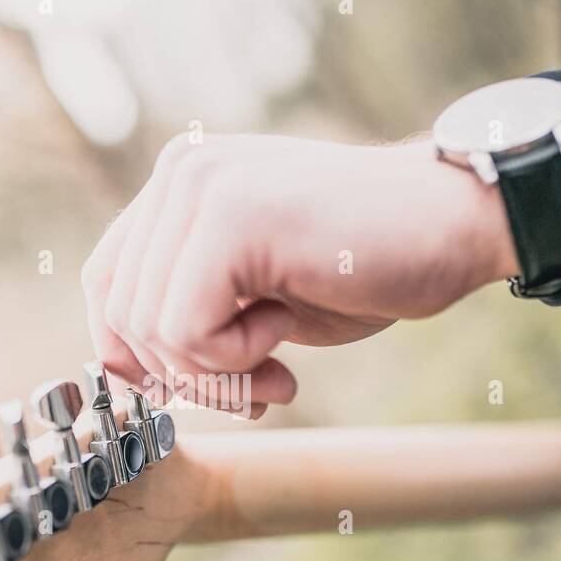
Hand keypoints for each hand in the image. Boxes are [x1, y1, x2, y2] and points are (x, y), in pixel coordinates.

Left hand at [80, 133, 517, 415]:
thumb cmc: (363, 266)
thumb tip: (128, 375)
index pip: (106, 283)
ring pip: (148, 327)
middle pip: (121, 312)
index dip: (136, 354)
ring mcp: (201, 184)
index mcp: (179, 185)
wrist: (454, 226)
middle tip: (261, 388)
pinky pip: (185, 329)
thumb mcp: (255, 295)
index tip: (201, 386)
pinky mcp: (230, 214)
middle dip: (187, 376)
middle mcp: (179, 172)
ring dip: (217, 371)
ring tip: (278, 360)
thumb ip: (188, 312)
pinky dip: (235, 359)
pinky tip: (287, 330)